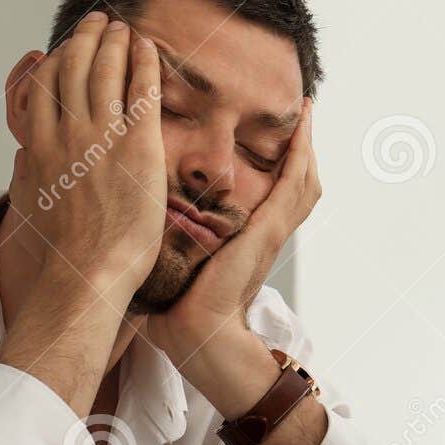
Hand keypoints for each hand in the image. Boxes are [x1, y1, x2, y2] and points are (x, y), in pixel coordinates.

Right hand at [9, 11, 166, 301]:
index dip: (58, 57)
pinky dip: (144, 63)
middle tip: (100, 23)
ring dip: (116, 42)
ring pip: (106, 71)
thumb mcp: (32, 202)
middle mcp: (68, 133)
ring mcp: (102, 137)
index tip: (68, 46)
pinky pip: (142, 91)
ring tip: (124, 28)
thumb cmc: (64, 249)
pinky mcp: (137, 147)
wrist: (88, 272)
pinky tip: (149, 48)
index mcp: (40, 145)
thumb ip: (28, 171)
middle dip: (88, 38)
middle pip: (74, 67)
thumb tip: (24, 155)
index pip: (45, 83)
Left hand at [148, 98, 319, 366]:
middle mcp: (266, 233)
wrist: (196, 333)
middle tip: (303, 113)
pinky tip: (301, 128)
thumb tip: (137, 239)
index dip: (280, 167)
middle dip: (302, 147)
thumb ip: (168, 251)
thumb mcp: (178, 268)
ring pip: (302, 179)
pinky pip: (293, 184)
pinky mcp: (267, 230)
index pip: (274, 196)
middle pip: (298, 182)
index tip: (276, 139)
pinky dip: (300, 154)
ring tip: (306, 112)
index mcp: (248, 242)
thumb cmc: (181, 311)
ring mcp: (271, 231)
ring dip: (306, 144)